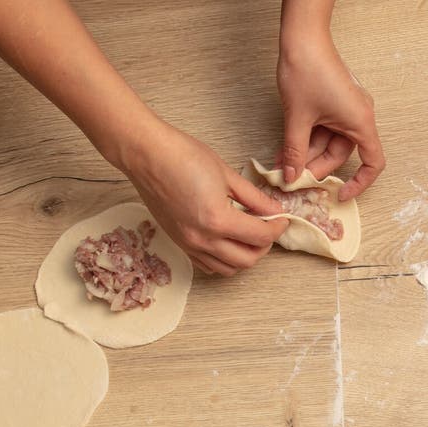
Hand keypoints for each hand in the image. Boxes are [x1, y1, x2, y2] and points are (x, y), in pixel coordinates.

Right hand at [121, 122, 288, 276]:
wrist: (146, 155)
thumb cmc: (182, 156)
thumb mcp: (226, 174)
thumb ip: (253, 197)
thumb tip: (273, 210)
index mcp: (218, 220)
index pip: (260, 236)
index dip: (277, 228)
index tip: (281, 219)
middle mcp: (203, 239)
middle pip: (247, 260)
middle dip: (264, 246)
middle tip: (268, 229)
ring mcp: (190, 245)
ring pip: (228, 269)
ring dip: (244, 257)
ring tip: (249, 237)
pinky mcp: (180, 244)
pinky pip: (209, 266)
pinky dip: (224, 260)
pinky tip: (228, 242)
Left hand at [277, 30, 384, 199]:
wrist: (302, 36)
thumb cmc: (308, 69)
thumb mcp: (298, 118)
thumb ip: (295, 152)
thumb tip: (292, 177)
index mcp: (360, 122)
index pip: (372, 163)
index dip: (359, 183)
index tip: (341, 194)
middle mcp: (357, 117)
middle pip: (339, 155)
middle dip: (314, 167)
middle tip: (291, 177)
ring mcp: (345, 110)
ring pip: (327, 144)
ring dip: (305, 155)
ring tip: (282, 163)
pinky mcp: (333, 104)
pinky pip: (322, 130)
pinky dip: (305, 140)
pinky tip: (286, 150)